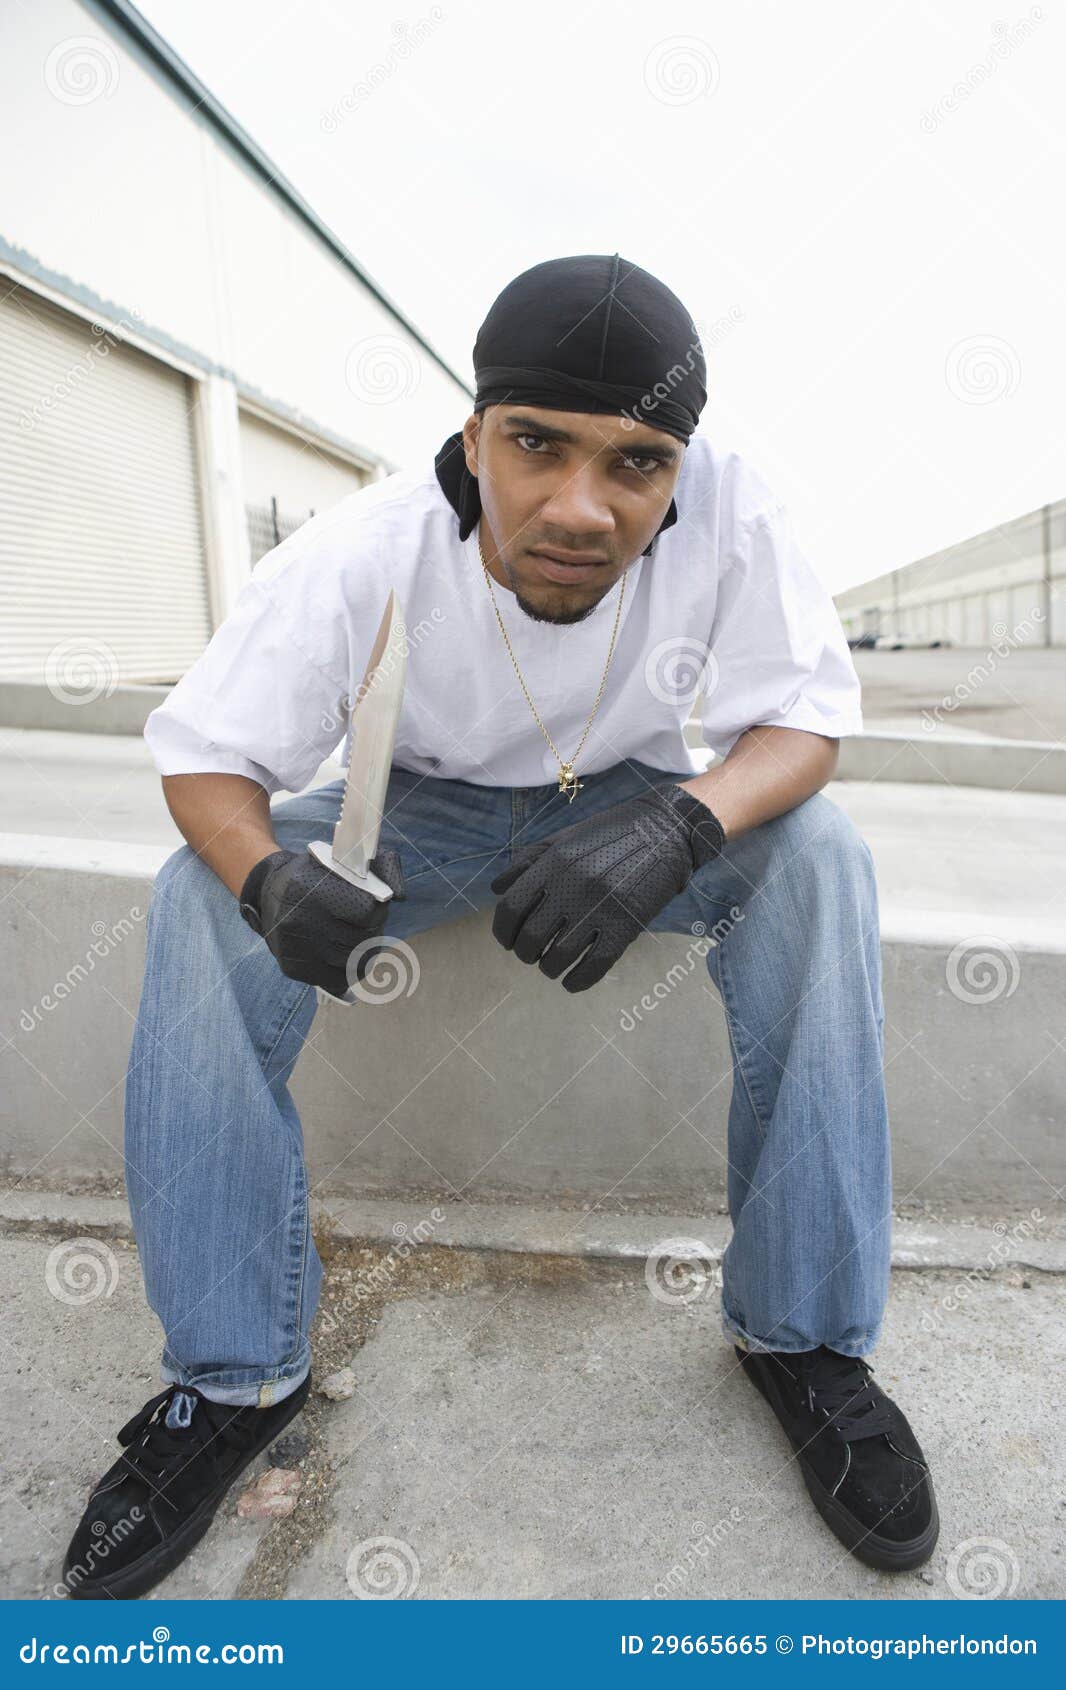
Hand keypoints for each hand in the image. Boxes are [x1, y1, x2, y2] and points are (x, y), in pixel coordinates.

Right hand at [239, 846, 405, 997]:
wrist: (266, 893)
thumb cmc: (312, 876)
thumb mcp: (342, 859)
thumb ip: (378, 868)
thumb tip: (399, 895)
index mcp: (312, 889)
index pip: (367, 912)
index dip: (379, 910)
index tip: (376, 905)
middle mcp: (299, 920)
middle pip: (361, 939)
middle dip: (374, 932)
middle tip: (370, 924)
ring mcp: (294, 947)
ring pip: (352, 963)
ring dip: (364, 953)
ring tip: (361, 940)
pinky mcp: (292, 968)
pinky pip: (336, 980)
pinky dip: (348, 970)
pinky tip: (346, 956)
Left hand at [489, 783, 724, 992]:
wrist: (667, 830)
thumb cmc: (611, 834)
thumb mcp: (565, 838)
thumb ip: (527, 861)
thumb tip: (495, 889)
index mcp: (554, 863)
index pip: (511, 909)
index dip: (503, 932)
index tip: (508, 940)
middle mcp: (573, 885)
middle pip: (530, 938)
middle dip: (525, 953)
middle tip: (531, 955)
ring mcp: (600, 907)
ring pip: (558, 957)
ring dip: (548, 968)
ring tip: (550, 966)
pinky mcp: (626, 926)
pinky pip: (593, 967)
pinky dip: (577, 981)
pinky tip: (571, 982)